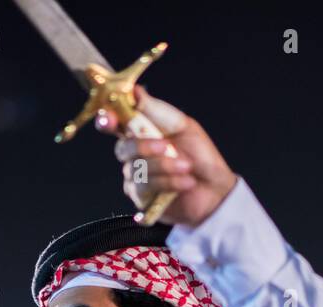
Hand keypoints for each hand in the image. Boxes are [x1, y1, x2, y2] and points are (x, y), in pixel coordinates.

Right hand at [104, 89, 237, 227]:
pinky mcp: (142, 199)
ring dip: (166, 166)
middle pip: (123, 148)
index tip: (109, 119)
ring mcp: (136, 178)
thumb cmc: (200, 157)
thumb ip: (158, 111)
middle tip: (168, 147)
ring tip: (188, 167)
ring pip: (138, 169)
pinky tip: (187, 182)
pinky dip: (170, 182)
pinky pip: (147, 187)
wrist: (215, 190)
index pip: (114, 124)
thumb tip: (135, 92)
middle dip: (145, 147)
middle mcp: (134, 156)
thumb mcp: (184, 127)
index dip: (107, 120)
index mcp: (141, 133)